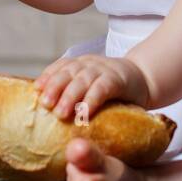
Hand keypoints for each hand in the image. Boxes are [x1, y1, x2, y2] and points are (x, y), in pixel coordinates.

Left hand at [33, 53, 150, 122]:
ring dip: (70, 96)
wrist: (145, 80)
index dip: (48, 76)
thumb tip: (49, 117)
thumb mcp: (91, 87)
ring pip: (83, 79)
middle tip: (45, 105)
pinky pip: (103, 88)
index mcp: (81, 64)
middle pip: (69, 72)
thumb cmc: (113, 91)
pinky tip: (84, 113)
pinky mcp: (119, 80)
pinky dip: (91, 100)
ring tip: (60, 114)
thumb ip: (75, 94)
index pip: (61, 66)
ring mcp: (105, 70)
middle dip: (55, 86)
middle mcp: (90, 63)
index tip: (36, 89)